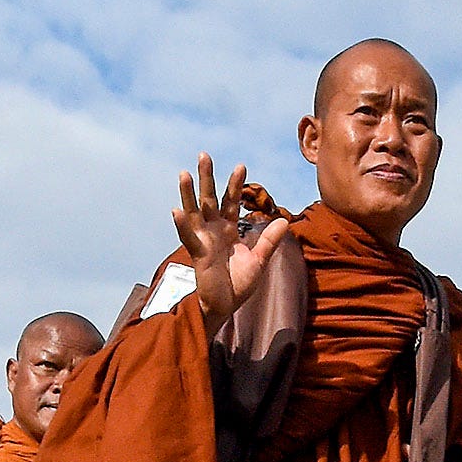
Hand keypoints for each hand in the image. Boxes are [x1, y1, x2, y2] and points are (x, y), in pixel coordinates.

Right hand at [172, 155, 291, 328]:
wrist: (225, 307)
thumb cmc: (238, 285)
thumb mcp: (259, 261)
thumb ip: (269, 241)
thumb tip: (284, 221)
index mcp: (228, 230)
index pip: (231, 201)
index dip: (235, 185)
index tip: (241, 166)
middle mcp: (213, 230)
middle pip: (209, 198)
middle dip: (207, 177)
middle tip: (204, 155)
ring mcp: (203, 240)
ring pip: (194, 212)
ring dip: (188, 193)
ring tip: (184, 173)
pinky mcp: (198, 254)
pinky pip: (188, 237)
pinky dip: (182, 224)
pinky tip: (177, 210)